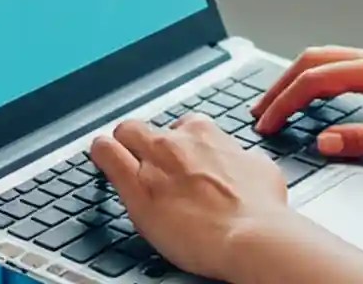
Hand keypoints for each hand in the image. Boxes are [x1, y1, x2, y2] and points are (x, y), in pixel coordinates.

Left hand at [90, 115, 291, 281]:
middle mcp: (178, 143)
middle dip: (143, 141)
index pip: (182, 127)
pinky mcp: (136, 189)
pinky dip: (101, 153)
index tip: (178, 159)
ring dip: (121, 145)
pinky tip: (100, 157)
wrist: (252, 236)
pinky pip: (106, 155)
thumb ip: (240, 160)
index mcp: (207, 135)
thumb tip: (241, 163)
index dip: (177, 144)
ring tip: (118, 157)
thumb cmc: (262, 210)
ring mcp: (155, 163)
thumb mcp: (261, 170)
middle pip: (147, 128)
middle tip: (146, 161)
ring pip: (124, 134)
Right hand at [252, 46, 362, 159]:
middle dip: (282, 84)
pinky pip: (345, 64)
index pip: (317, 79)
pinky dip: (320, 78)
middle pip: (315, 59)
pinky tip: (317, 96)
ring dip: (300, 79)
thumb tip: (324, 141)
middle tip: (261, 111)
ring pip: (329, 58)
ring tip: (281, 103)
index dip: (286, 101)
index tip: (269, 122)